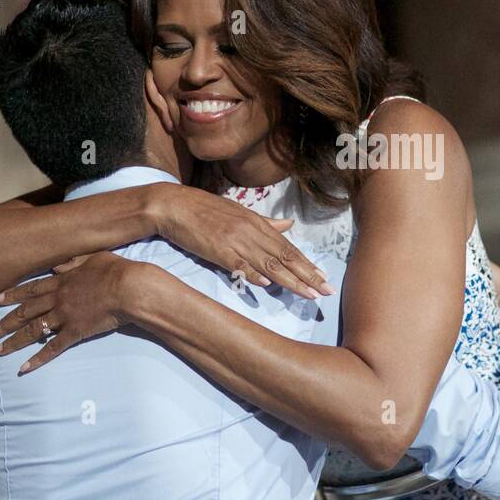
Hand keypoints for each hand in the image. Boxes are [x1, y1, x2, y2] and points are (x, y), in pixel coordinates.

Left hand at [0, 252, 139, 374]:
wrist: (129, 288)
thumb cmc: (116, 270)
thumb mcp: (93, 258)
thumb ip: (73, 262)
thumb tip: (57, 265)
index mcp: (61, 281)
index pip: (30, 290)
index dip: (11, 296)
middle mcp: (57, 299)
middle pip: (24, 312)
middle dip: (3, 324)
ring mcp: (65, 316)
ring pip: (33, 331)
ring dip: (13, 342)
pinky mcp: (75, 332)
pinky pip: (53, 348)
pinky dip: (38, 358)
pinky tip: (24, 367)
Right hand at [151, 183, 333, 298]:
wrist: (174, 204)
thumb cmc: (205, 209)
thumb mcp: (240, 212)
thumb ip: (265, 222)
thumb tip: (289, 225)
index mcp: (257, 222)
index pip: (287, 247)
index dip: (306, 264)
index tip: (323, 277)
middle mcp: (251, 231)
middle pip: (284, 257)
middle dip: (307, 275)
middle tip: (326, 290)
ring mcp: (235, 241)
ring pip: (268, 264)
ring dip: (290, 281)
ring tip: (309, 294)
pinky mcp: (217, 250)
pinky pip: (239, 265)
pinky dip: (254, 275)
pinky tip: (268, 286)